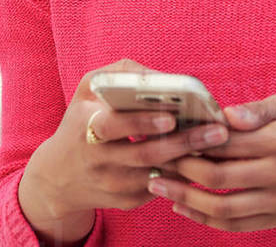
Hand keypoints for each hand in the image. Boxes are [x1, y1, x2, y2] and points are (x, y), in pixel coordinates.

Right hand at [18, 58, 233, 227]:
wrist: (57, 176)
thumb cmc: (82, 120)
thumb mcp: (88, 89)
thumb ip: (121, 74)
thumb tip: (161, 77)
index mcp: (86, 127)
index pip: (114, 125)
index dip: (143, 122)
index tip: (172, 116)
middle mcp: (98, 160)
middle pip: (145, 154)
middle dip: (184, 142)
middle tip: (216, 132)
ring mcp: (113, 184)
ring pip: (158, 174)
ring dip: (190, 161)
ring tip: (218, 144)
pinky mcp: (126, 201)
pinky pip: (161, 188)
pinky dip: (183, 175)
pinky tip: (204, 161)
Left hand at [147, 94, 275, 231]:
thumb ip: (257, 109)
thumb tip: (225, 115)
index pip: (226, 143)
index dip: (193, 140)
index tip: (168, 135)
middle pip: (218, 177)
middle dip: (180, 171)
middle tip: (153, 161)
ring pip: (223, 208)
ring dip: (185, 199)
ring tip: (158, 187)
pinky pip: (236, 225)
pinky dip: (205, 220)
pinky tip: (183, 207)